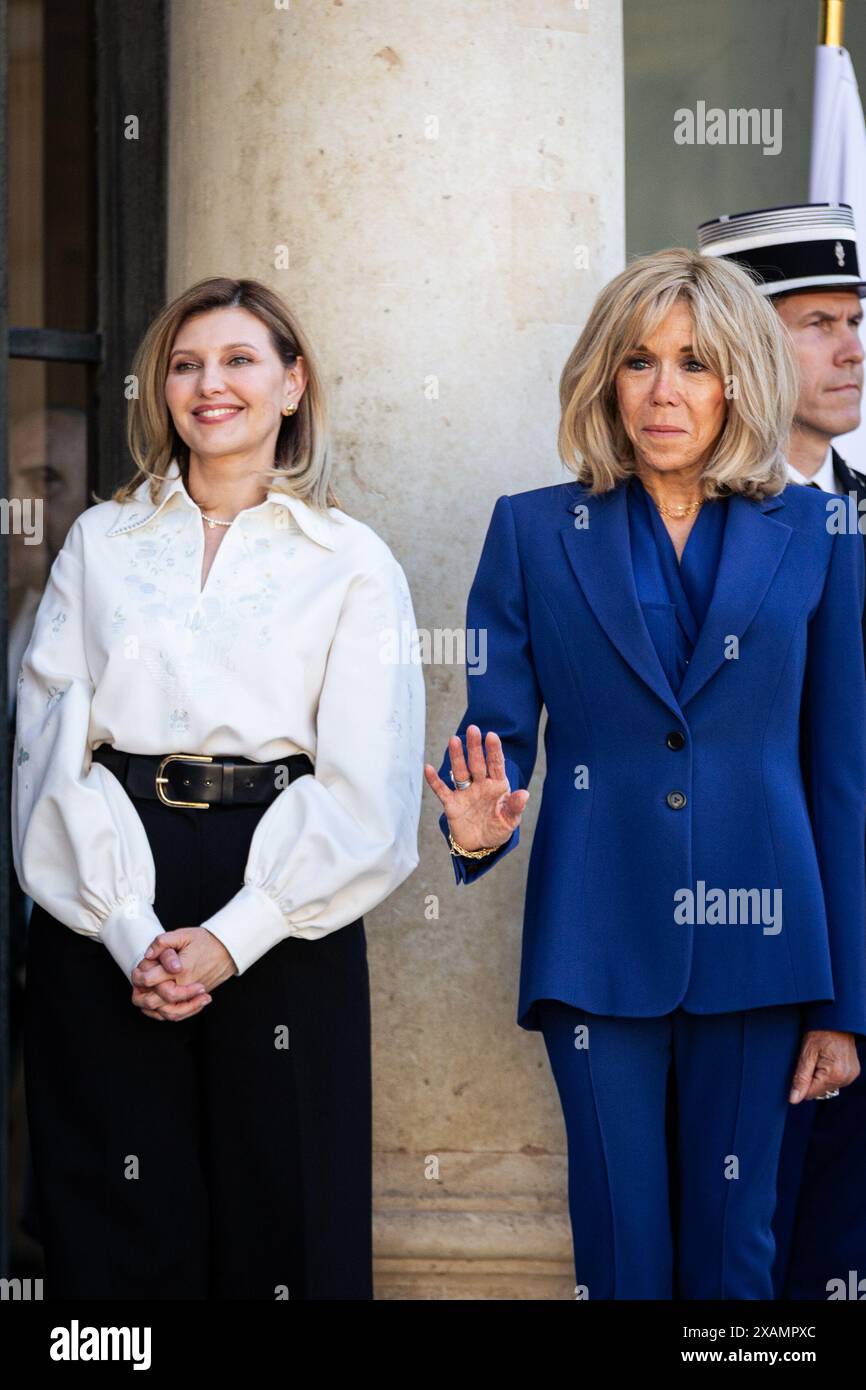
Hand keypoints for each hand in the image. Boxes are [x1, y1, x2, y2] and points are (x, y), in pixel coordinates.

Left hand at [131, 927, 236, 1021]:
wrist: (228, 950)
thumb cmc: (205, 941)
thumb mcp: (184, 934)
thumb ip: (163, 941)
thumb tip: (148, 955)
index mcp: (180, 969)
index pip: (150, 980)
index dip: (138, 976)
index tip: (137, 970)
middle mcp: (185, 985)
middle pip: (154, 1001)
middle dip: (140, 994)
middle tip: (138, 984)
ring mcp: (191, 995)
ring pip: (165, 1013)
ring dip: (150, 1007)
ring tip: (145, 994)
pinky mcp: (196, 1000)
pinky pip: (179, 1015)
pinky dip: (165, 1014)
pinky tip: (159, 1006)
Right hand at [424, 724, 529, 852]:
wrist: (480, 845)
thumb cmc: (497, 829)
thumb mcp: (510, 821)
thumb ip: (515, 807)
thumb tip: (524, 794)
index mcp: (497, 786)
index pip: (496, 765)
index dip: (494, 750)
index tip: (492, 736)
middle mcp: (480, 785)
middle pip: (477, 763)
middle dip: (475, 747)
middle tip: (473, 729)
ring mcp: (465, 793)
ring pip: (460, 771)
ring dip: (457, 757)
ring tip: (453, 740)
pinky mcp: (452, 804)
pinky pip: (441, 790)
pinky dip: (434, 780)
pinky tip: (428, 768)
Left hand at [789, 1029, 860, 1101]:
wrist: (837, 1021)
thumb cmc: (820, 1033)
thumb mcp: (806, 1053)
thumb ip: (800, 1078)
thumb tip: (793, 1100)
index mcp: (834, 1075)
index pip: (811, 1093)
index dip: (801, 1083)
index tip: (801, 1068)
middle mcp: (846, 1078)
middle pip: (820, 1091)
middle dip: (811, 1080)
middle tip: (811, 1061)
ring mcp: (851, 1076)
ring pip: (827, 1087)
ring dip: (820, 1077)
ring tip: (820, 1059)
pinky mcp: (853, 1073)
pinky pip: (835, 1081)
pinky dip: (828, 1074)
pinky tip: (827, 1060)